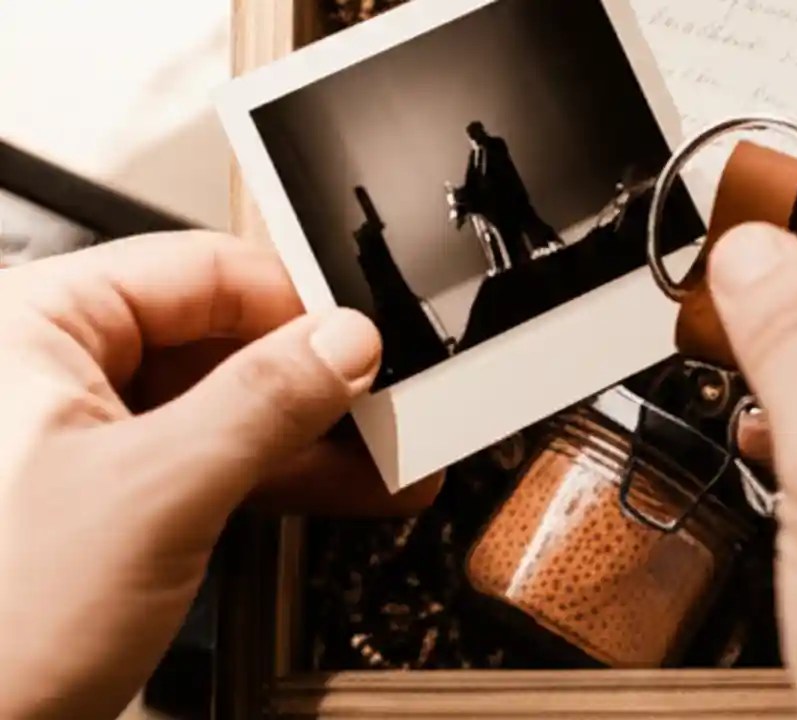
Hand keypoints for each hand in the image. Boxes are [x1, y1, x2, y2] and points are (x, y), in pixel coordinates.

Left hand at [0, 232, 439, 718]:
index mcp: (32, 326)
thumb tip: (346, 342)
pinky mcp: (106, 497)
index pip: (200, 271)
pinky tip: (348, 488)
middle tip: (389, 410)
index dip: (296, 305)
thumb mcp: (155, 494)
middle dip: (316, 384)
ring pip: (222, 407)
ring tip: (391, 460)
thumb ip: (264, 404)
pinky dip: (277, 477)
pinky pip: (208, 461)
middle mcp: (51, 370)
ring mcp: (79, 437)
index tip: (366, 345)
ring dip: (312, 439)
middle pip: (220, 341)